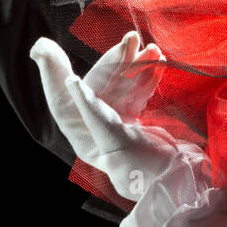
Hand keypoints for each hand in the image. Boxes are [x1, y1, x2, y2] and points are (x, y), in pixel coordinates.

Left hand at [30, 31, 176, 200]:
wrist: (180, 186)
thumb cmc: (144, 173)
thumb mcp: (114, 143)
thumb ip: (94, 114)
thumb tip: (72, 83)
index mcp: (84, 138)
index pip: (62, 101)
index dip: (53, 74)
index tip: (45, 48)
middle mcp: (97, 132)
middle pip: (99, 87)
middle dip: (116, 62)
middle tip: (132, 39)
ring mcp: (118, 128)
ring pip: (122, 87)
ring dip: (136, 66)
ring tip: (152, 49)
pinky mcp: (138, 127)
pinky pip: (138, 95)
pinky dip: (147, 78)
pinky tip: (157, 62)